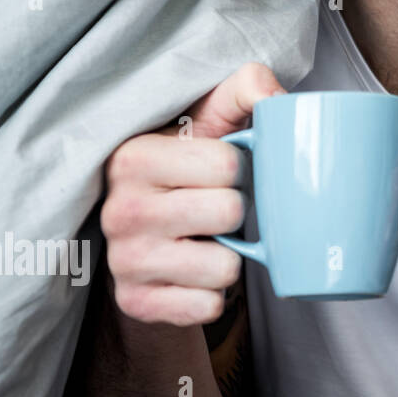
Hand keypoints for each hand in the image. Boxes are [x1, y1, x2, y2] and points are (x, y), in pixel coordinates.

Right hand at [102, 63, 284, 325]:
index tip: (223, 171)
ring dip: (230, 258)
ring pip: (224, 268)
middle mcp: (119, 210)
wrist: (154, 234)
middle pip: (229, 212)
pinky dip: (213, 294)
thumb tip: (278, 98)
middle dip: (238, 212)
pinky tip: (196, 273)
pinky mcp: (136, 303)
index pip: (227, 165)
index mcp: (134, 157)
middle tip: (218, 209)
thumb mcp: (213, 118)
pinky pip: (208, 307)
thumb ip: (246, 89)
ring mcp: (124, 262)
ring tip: (209, 240)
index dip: (241, 168)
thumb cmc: (193, 168)